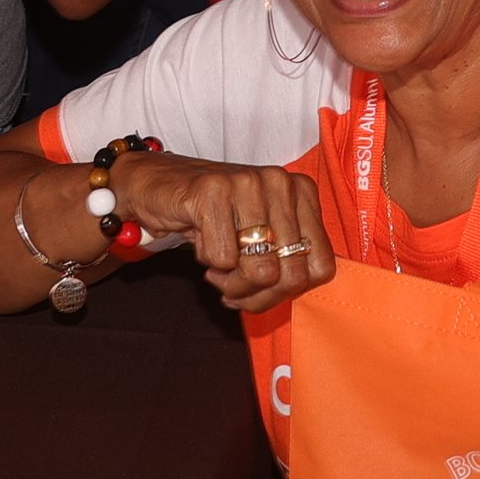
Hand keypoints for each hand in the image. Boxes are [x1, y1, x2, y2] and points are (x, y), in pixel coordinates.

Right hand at [106, 152, 336, 313]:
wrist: (157, 186)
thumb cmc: (215, 217)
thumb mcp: (261, 235)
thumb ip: (287, 261)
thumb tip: (293, 294)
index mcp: (302, 192)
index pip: (321, 267)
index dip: (289, 292)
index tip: (262, 290)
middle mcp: (281, 182)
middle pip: (292, 275)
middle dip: (258, 296)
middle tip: (233, 290)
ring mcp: (248, 183)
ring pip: (260, 271)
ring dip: (232, 284)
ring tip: (217, 270)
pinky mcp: (213, 190)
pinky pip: (222, 258)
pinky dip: (208, 261)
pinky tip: (200, 240)